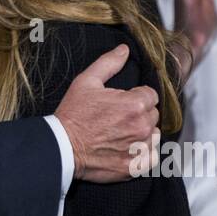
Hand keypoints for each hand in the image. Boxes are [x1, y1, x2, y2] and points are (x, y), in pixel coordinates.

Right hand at [53, 44, 159, 182]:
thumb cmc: (73, 114)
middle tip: (119, 117)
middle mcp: (142, 126)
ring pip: (154, 135)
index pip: (151, 95)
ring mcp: (140, 148)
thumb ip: (109, 63)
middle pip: (153, 115)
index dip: (137, 96)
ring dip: (143, 133)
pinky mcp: (135, 166)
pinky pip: (152, 157)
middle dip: (140, 113)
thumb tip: (124, 49)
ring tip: (122, 133)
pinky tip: (128, 148)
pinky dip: (144, 153)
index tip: (123, 102)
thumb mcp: (86, 81)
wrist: (62, 147)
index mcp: (134, 103)